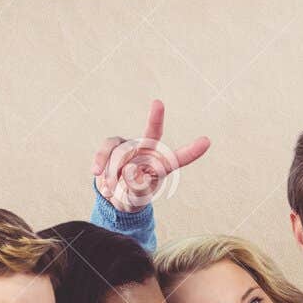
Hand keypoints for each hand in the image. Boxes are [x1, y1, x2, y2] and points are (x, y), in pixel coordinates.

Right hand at [91, 99, 210, 211]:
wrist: (113, 194)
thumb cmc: (132, 195)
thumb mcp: (135, 199)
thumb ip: (136, 189)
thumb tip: (131, 173)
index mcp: (161, 165)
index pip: (178, 158)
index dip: (192, 151)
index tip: (206, 141)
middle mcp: (148, 150)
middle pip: (152, 132)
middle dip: (156, 118)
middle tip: (158, 103)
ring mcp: (131, 145)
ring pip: (121, 152)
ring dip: (113, 174)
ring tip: (111, 189)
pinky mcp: (114, 145)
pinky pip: (106, 149)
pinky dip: (100, 162)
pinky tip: (96, 172)